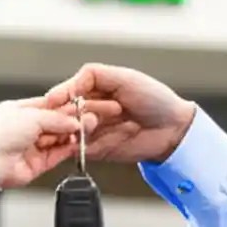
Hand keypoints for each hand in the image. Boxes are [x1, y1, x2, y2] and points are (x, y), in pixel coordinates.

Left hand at [0, 97, 93, 187]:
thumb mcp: (32, 117)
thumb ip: (57, 118)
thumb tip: (74, 121)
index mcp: (17, 111)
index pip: (47, 106)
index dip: (64, 106)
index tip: (80, 106)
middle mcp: (24, 129)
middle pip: (54, 123)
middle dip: (70, 121)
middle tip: (87, 118)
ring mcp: (30, 147)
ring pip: (57, 139)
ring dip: (71, 135)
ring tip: (86, 129)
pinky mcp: (37, 164)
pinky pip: (57, 155)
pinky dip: (68, 149)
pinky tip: (78, 143)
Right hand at [44, 63, 195, 162]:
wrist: (174, 128)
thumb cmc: (155, 99)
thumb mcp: (125, 77)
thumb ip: (93, 75)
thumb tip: (68, 86)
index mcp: (92, 90)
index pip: (64, 93)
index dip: (58, 96)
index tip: (53, 101)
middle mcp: (89, 110)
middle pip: (62, 114)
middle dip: (65, 114)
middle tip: (80, 113)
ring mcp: (91, 132)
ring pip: (67, 132)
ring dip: (73, 130)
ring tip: (92, 125)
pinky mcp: (96, 151)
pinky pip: (78, 152)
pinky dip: (76, 148)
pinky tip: (81, 142)